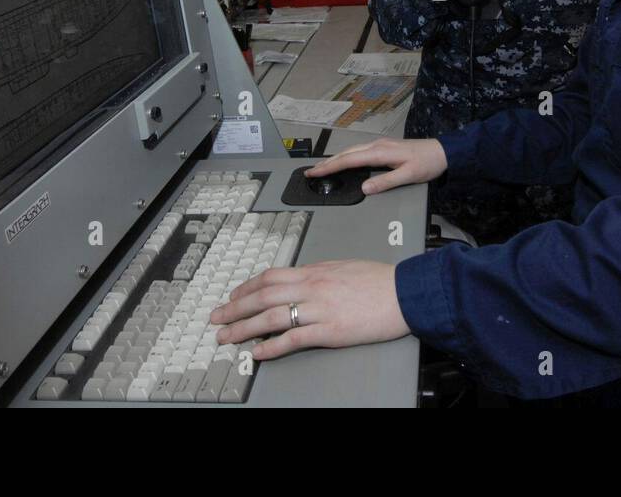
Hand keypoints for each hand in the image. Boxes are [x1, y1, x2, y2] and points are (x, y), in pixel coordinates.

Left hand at [210, 261, 408, 359]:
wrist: (404, 293)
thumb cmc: (378, 280)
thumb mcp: (342, 267)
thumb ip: (317, 274)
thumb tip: (298, 279)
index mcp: (314, 271)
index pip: (270, 277)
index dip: (246, 287)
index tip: (232, 297)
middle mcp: (311, 287)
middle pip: (262, 296)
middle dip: (234, 308)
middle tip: (216, 319)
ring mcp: (319, 309)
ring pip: (271, 317)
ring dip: (244, 328)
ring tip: (227, 338)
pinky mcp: (330, 330)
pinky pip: (293, 338)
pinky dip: (272, 347)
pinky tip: (258, 353)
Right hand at [304, 137, 447, 193]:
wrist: (443, 152)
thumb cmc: (428, 163)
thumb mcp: (408, 175)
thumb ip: (386, 182)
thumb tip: (365, 188)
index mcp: (380, 152)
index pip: (349, 160)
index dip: (330, 167)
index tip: (315, 172)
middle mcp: (377, 146)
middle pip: (346, 154)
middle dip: (327, 162)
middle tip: (311, 171)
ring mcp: (380, 145)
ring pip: (351, 151)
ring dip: (336, 159)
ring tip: (323, 167)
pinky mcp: (384, 147)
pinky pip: (359, 151)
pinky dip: (346, 157)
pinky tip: (344, 161)